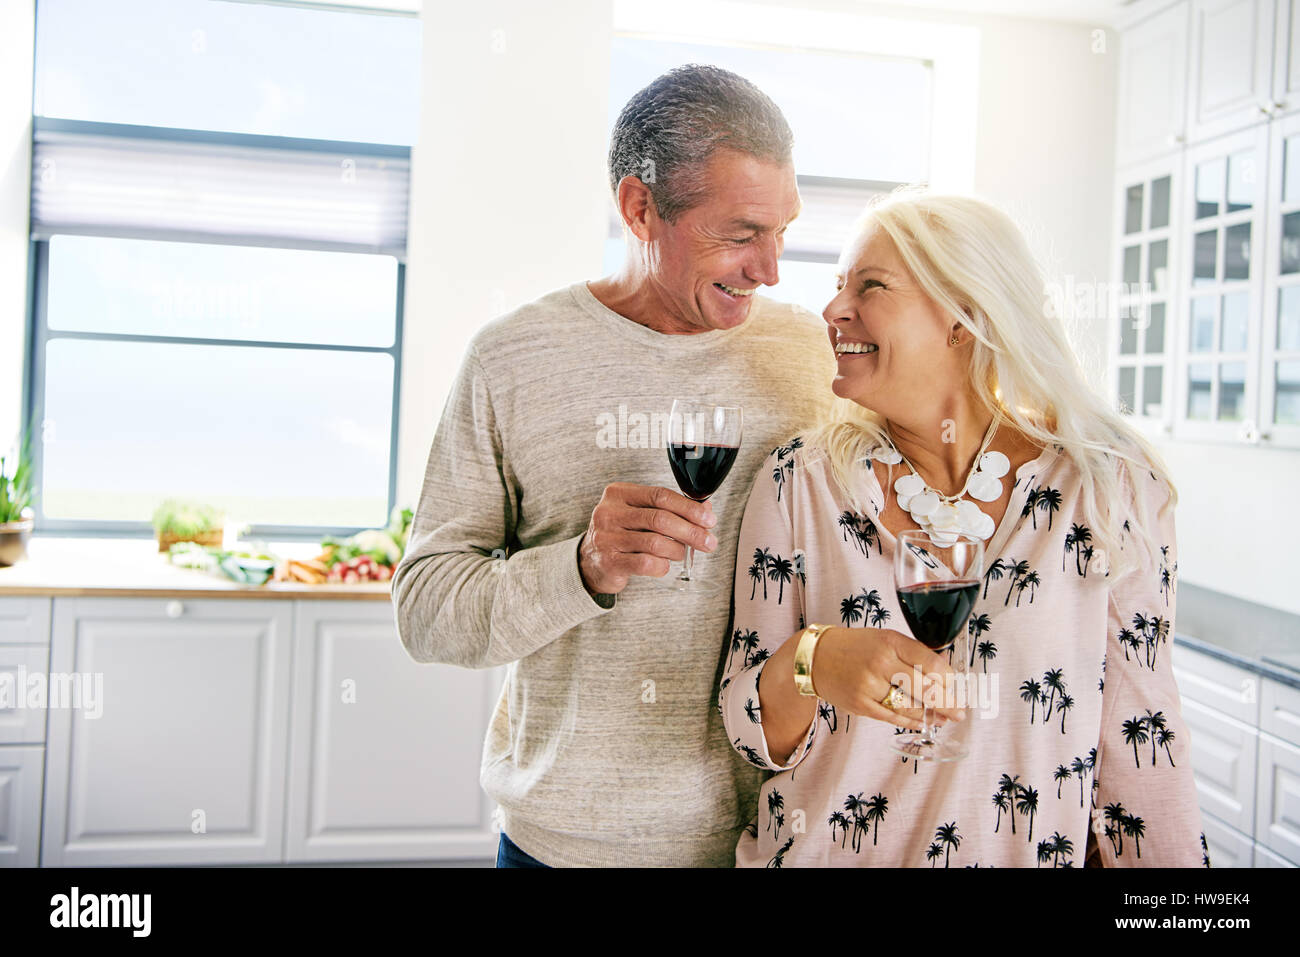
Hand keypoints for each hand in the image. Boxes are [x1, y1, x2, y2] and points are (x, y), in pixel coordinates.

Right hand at [578, 483, 716, 594]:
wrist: (589, 561)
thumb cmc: (621, 533)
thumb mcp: (639, 513)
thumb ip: (669, 509)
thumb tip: (705, 510)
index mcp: (619, 493)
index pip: (660, 495)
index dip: (689, 508)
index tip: (708, 519)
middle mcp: (609, 512)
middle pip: (660, 519)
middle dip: (691, 531)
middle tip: (708, 541)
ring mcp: (607, 537)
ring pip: (656, 542)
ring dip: (678, 550)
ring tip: (683, 553)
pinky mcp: (609, 562)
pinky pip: (647, 564)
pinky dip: (663, 565)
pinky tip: (664, 565)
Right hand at [811, 627, 967, 729]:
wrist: (816, 658)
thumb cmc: (855, 647)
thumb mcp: (884, 638)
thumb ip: (913, 652)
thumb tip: (946, 668)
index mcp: (890, 641)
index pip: (931, 663)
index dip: (950, 679)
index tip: (956, 687)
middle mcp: (880, 663)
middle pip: (925, 689)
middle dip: (948, 704)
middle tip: (960, 712)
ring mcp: (869, 686)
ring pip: (911, 707)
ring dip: (931, 715)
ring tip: (944, 718)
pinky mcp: (861, 705)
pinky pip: (893, 717)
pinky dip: (911, 721)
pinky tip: (923, 721)